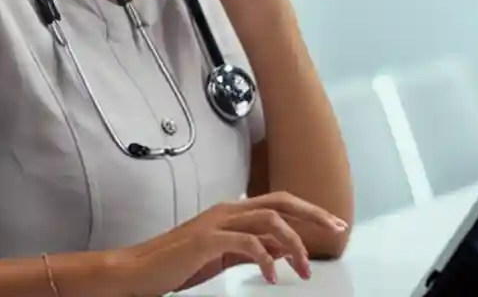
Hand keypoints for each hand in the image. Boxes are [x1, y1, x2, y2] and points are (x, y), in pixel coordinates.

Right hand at [111, 191, 346, 294]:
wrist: (139, 269)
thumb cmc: (178, 262)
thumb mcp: (225, 255)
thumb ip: (255, 249)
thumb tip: (286, 249)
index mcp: (233, 212)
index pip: (280, 203)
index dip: (310, 211)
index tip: (333, 224)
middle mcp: (228, 210)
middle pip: (281, 202)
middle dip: (313, 214)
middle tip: (337, 229)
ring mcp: (217, 223)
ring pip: (268, 220)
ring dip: (293, 243)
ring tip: (302, 268)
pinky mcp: (207, 240)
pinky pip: (246, 243)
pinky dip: (264, 257)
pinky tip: (270, 275)